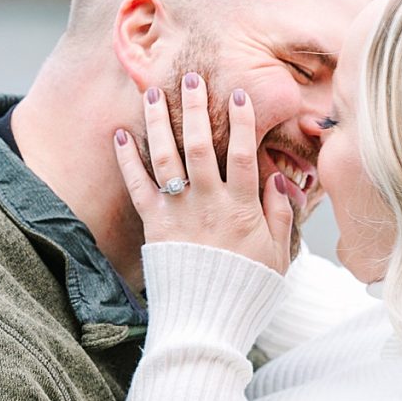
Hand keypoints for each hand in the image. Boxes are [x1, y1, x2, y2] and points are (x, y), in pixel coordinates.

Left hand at [114, 75, 293, 274]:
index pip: (242, 153)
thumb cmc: (246, 289)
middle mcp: (207, 202)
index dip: (242, 122)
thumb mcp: (278, 254)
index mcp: (241, 207)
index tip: (239, 95)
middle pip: (199, 144)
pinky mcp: (154, 225)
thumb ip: (280, 213)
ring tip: (153, 92)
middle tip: (192, 78)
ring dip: (158, 121)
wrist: (207, 323)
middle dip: (195, 108)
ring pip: (166, 156)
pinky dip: (127, 159)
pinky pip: (137, 186)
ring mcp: (178, 211)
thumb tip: (280, 178)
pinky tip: (121, 134)